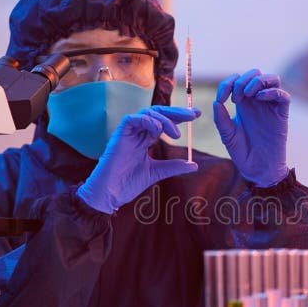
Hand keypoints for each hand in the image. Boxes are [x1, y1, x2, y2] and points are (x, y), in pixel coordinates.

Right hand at [77, 106, 199, 213]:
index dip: (179, 116)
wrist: (110, 194)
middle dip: (176, 112)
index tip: (197, 115)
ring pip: (147, 113)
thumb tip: (194, 165)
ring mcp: (128, 133)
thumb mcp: (157, 173)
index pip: (164, 122)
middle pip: (157, 113)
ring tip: (176, 134)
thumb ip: (174, 167)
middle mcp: (137, 133)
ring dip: (164, 119)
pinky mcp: (119, 135)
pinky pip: (132, 119)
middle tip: (193, 115)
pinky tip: (158, 130)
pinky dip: (147, 121)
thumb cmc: (128, 184)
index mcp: (145, 140)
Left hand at [213, 69, 289, 186]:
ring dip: (258, 81)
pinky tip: (260, 99)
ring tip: (248, 95)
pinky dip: (272, 91)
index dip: (227, 83)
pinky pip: (283, 95)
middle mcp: (258, 102)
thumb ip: (221, 119)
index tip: (221, 98)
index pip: (237, 81)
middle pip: (255, 74)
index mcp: (243, 104)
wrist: (258, 169)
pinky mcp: (282, 114)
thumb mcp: (227, 135)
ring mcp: (271, 106)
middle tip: (236, 98)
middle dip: (243, 80)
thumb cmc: (242, 153)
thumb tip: (216, 101)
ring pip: (272, 79)